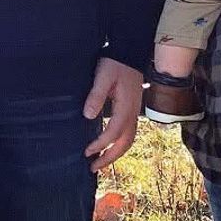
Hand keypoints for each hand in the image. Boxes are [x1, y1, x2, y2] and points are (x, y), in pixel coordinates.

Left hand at [84, 58, 142, 172]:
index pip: (113, 132)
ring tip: (100, 162)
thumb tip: (88, 115)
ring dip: (115, 153)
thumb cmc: (114, 64)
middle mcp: (133, 113)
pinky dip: (119, 144)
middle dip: (110, 157)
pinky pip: (128, 133)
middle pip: (125, 143)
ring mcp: (134, 112)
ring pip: (128, 140)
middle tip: (94, 168)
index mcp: (126, 107)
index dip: (100, 144)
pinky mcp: (132, 110)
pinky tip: (108, 146)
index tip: (86, 152)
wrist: (129, 53)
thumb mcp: (103, 77)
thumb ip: (96, 96)